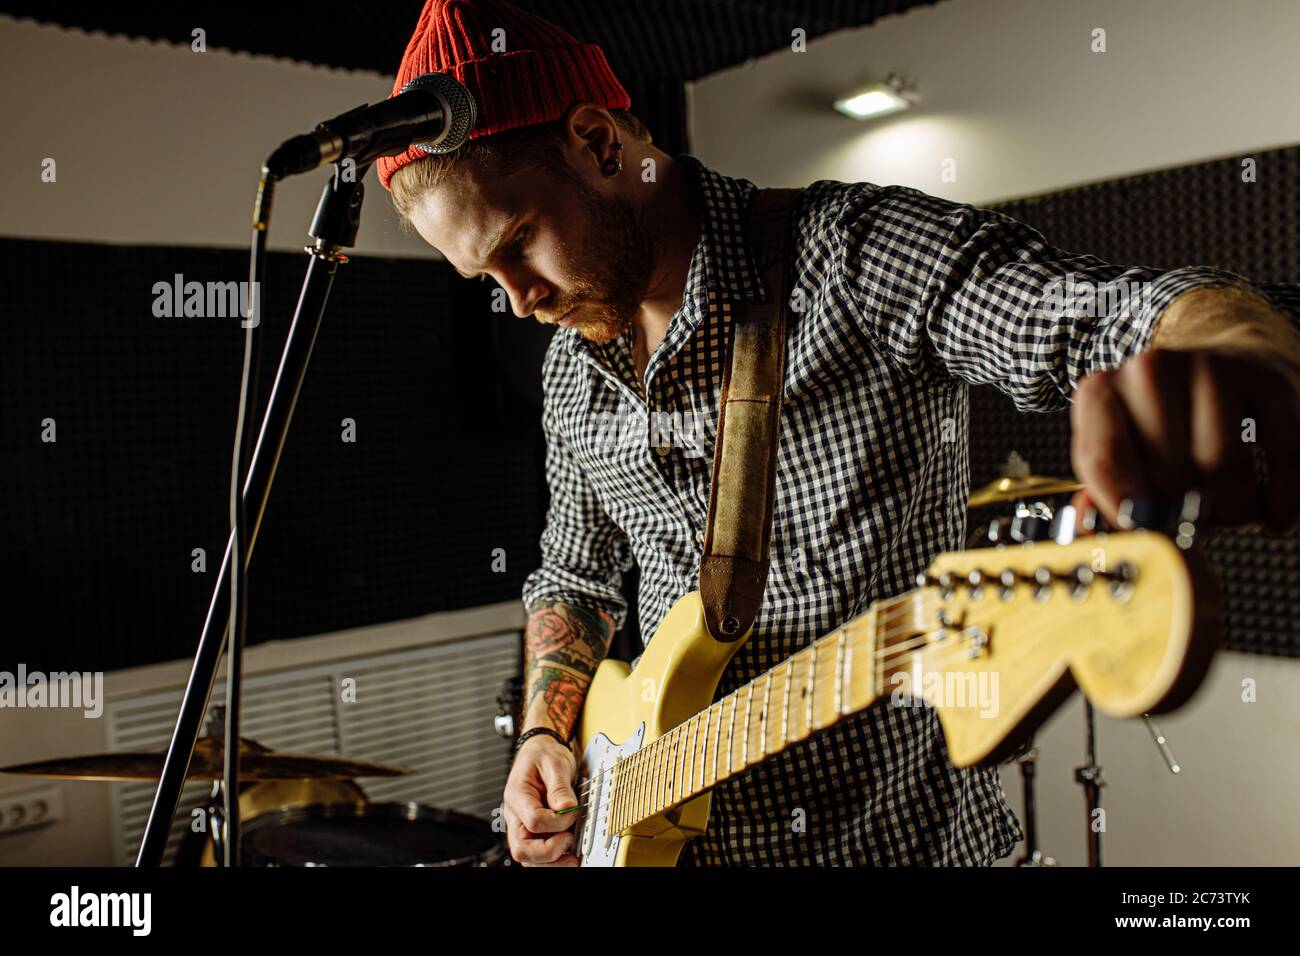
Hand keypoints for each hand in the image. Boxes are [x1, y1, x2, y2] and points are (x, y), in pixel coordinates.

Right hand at [502, 734, 581, 866]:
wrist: (539, 752)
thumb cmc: (543, 756)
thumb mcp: (554, 763)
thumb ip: (560, 787)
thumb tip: (568, 808)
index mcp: (518, 795)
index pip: (533, 820)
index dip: (557, 822)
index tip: (573, 811)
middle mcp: (515, 815)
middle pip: (521, 849)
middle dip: (548, 853)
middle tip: (569, 841)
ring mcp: (521, 826)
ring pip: (527, 858)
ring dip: (551, 863)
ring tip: (573, 857)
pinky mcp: (531, 832)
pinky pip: (536, 856)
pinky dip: (552, 860)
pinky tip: (568, 854)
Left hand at [1071, 348, 1299, 530]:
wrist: (1219, 374)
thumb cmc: (1162, 426)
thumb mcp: (1120, 452)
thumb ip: (1103, 492)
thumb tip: (1093, 523)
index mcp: (1102, 393)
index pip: (1104, 461)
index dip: (1127, 509)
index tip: (1145, 533)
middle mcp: (1151, 371)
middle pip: (1168, 470)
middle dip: (1182, 513)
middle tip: (1190, 521)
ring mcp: (1212, 369)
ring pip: (1223, 466)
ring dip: (1229, 509)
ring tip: (1225, 511)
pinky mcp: (1268, 380)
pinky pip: (1283, 455)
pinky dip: (1280, 498)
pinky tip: (1270, 512)